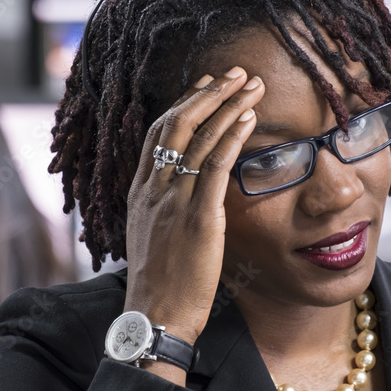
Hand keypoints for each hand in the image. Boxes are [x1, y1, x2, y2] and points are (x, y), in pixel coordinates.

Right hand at [123, 66, 263, 350]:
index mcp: (140, 192)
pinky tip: (249, 118)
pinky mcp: (197, 218)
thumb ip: (164, 209)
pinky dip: (232, 137)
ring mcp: (173, 201)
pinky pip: (214, 167)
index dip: (183, 104)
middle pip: (177, 124)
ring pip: (199, 138)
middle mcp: (153, 189)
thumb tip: (183, 194)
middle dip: (208, 92)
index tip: (205, 84)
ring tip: (250, 83)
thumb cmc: (159, 285)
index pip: (159, 133)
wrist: (154, 318)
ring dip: (227, 105)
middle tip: (234, 71)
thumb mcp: (152, 238)